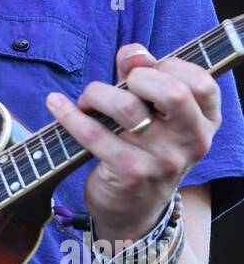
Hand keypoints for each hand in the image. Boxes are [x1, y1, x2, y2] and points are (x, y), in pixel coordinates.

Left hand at [45, 42, 220, 240]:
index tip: (143, 71)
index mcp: (205, 122)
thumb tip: (132, 53)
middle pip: (172, 91)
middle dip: (136, 77)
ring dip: (97, 93)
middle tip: (118, 87)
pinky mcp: (130, 174)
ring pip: (127, 107)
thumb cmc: (145, 148)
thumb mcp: (156, 114)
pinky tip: (57, 104)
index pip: (201, 81)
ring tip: (87, 101)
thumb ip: (147, 75)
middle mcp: (191, 141)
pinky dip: (70, 114)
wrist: (134, 210)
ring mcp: (162, 161)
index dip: (169, 66)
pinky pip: (94, 134)